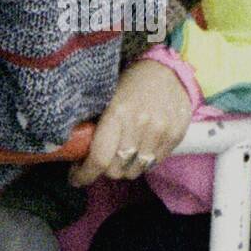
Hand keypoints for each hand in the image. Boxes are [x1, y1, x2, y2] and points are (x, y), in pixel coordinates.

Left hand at [69, 58, 191, 186]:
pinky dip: (142, 162)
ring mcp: (160, 134)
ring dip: (124, 168)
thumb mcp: (109, 97)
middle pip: (117, 169)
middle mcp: (139, 126)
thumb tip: (79, 152)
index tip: (75, 179)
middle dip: (104, 170)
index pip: (100, 158)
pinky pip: (154, 163)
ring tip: (120, 155)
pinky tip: (138, 149)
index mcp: (117, 113)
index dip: (85, 174)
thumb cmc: (132, 82)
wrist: (169, 71)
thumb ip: (98, 124)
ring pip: (136, 170)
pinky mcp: (175, 138)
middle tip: (99, 161)